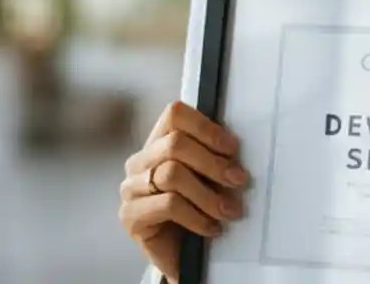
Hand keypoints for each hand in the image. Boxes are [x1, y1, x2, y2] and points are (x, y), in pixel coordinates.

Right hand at [119, 101, 248, 283]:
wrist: (180, 255)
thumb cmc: (197, 212)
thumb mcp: (209, 180)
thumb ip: (215, 160)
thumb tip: (237, 152)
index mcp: (158, 143)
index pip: (175, 114)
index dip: (206, 128)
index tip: (232, 148)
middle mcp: (140, 162)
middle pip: (174, 143)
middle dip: (213, 163)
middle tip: (238, 180)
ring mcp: (131, 188)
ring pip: (172, 174)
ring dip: (208, 194)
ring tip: (229, 211)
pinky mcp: (131, 216)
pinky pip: (168, 205)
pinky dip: (197, 216)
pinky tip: (211, 227)